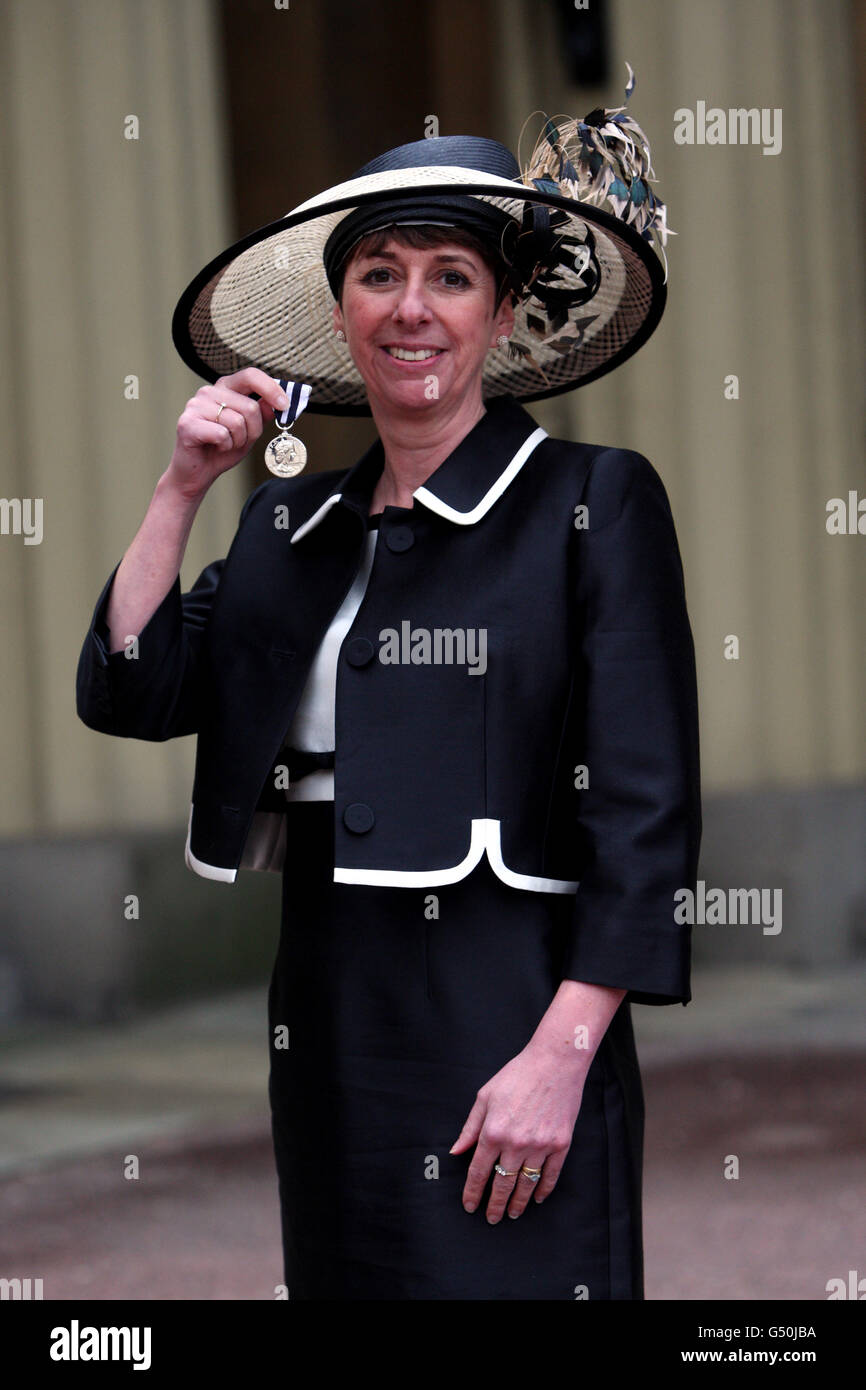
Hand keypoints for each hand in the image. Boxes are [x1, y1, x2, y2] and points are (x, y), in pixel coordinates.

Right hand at [166, 367, 288, 501]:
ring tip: (225, 444)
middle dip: (253, 430)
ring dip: (238, 441)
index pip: (251, 375)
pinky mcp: (187, 423)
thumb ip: (262, 414)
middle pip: (250, 407)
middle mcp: (209, 392)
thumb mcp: (250, 431)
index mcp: (225, 388)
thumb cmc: (222, 449)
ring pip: (237, 422)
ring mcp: (195, 406)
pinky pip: (222, 434)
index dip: (271, 389)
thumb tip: (277, 402)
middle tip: (240, 441)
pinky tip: (215, 448)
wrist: (198, 473)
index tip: (285, 405)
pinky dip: (225, 447)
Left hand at [449, 1042, 585, 1222]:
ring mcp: (540, 1146)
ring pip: (526, 1185)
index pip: (478, 1171)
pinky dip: (543, 1190)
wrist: (554, 1063)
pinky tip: (537, 1198)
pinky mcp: (561, 1144)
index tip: (469, 1205)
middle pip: (502, 1184)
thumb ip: (470, 1127)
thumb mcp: (485, 1097)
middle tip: (491, 1218)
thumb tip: (457, 1151)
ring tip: (512, 1213)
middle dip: (494, 1205)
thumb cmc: (517, 1075)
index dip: (472, 1192)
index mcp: (493, 1131)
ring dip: (517, 1203)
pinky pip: (551, 1176)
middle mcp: (515, 1143)